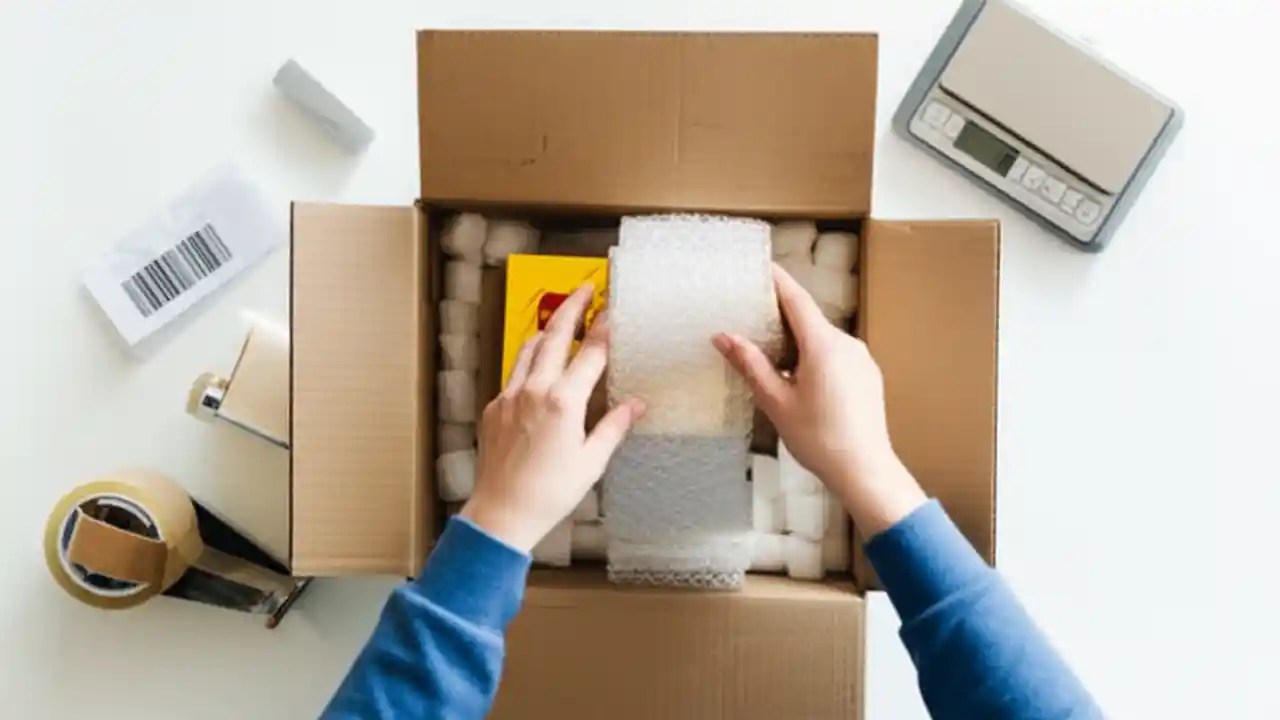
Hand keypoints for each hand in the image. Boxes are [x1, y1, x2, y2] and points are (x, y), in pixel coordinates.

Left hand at [462, 285, 644, 551]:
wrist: (502, 513)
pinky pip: (514, 373)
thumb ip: (614, 426)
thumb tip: (637, 405)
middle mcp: (534, 390)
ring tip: (561, 319)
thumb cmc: (550, 493)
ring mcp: (510, 396)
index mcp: (563, 401)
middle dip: (572, 307)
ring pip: (529, 349)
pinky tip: (539, 366)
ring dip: (547, 329)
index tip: (614, 307)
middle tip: (585, 288)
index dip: (605, 327)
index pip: (591, 353)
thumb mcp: (592, 461)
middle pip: (556, 335)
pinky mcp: (494, 407)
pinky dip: (529, 360)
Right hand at [712, 264, 925, 537]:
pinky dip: (815, 357)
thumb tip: (724, 336)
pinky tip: (799, 380)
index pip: (797, 300)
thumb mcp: (776, 401)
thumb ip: (750, 364)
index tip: (761, 266)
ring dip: (798, 342)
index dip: (777, 281)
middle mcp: (847, 344)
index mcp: (823, 345)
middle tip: (753, 315)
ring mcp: (861, 359)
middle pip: (808, 320)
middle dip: (781, 316)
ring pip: (822, 340)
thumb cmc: (818, 438)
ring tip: (771, 356)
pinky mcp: (867, 376)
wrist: (865, 470)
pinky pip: (836, 355)